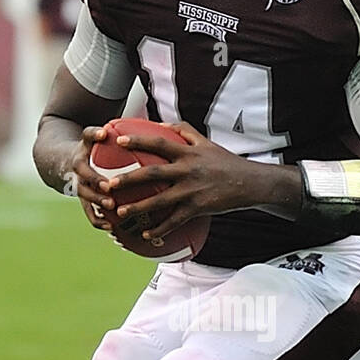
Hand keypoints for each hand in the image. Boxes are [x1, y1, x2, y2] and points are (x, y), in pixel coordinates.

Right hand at [61, 127, 116, 232]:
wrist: (64, 164)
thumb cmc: (90, 149)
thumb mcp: (96, 137)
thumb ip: (113, 131)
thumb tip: (140, 120)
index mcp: (83, 148)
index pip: (86, 137)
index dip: (93, 134)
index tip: (103, 134)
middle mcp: (78, 168)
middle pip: (84, 174)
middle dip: (96, 180)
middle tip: (110, 185)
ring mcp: (79, 186)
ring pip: (86, 197)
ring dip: (98, 202)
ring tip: (112, 207)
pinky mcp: (83, 201)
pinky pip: (89, 214)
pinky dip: (99, 221)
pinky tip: (112, 228)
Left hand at [102, 123, 263, 239]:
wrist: (250, 182)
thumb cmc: (226, 162)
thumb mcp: (206, 142)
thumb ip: (184, 131)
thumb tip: (162, 124)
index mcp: (188, 152)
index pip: (158, 143)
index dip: (138, 141)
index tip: (119, 142)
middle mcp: (187, 170)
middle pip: (153, 174)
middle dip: (129, 179)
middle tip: (109, 184)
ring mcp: (192, 191)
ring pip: (160, 201)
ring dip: (138, 208)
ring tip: (120, 213)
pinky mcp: (198, 208)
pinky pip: (175, 221)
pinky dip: (159, 229)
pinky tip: (146, 234)